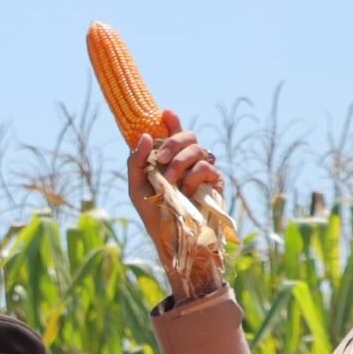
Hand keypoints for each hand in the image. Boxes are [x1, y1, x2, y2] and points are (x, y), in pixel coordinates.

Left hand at [125, 109, 225, 299]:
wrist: (171, 240)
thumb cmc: (154, 216)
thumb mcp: (137, 189)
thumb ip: (137, 162)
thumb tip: (144, 134)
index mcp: (169, 161)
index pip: (173, 133)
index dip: (171, 121)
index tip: (165, 113)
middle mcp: (187, 163)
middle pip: (189, 136)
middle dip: (174, 142)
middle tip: (162, 158)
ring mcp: (202, 172)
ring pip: (199, 149)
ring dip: (182, 161)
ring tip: (171, 180)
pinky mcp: (215, 183)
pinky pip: (207, 167)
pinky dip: (194, 176)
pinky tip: (186, 190)